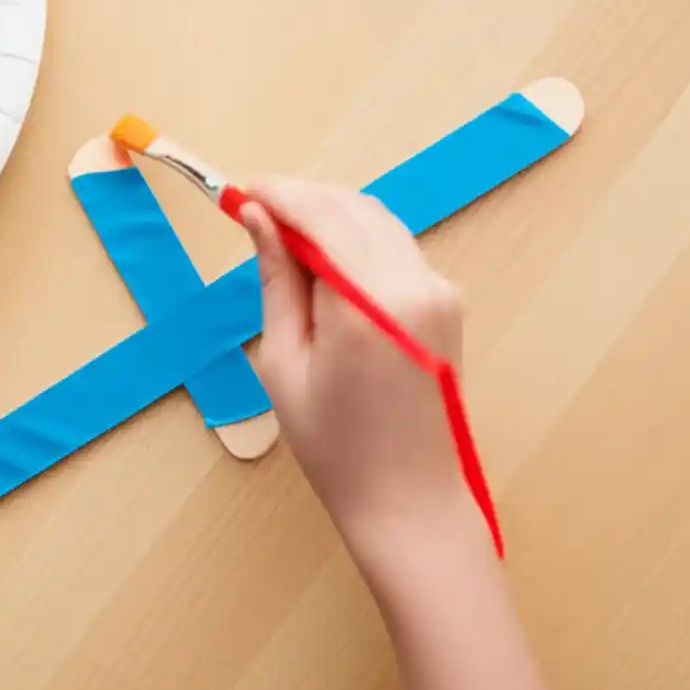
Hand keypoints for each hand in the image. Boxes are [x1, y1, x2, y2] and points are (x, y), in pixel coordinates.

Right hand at [240, 180, 474, 538]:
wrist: (409, 499)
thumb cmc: (334, 445)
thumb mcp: (284, 363)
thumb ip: (277, 281)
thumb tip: (260, 219)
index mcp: (368, 305)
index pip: (322, 214)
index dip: (279, 193)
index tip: (240, 190)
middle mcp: (415, 286)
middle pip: (354, 208)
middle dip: (304, 199)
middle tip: (256, 210)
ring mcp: (441, 292)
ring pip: (379, 223)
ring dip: (332, 217)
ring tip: (284, 238)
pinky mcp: (449, 303)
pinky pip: (397, 251)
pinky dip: (359, 242)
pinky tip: (326, 267)